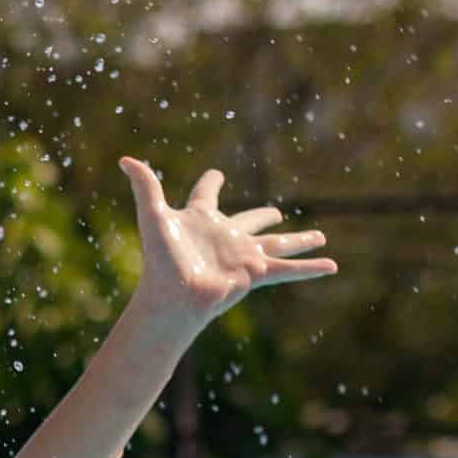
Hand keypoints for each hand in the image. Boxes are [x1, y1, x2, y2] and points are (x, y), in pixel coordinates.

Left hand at [119, 157, 335, 332]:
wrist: (172, 298)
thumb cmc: (160, 260)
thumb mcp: (154, 216)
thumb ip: (145, 185)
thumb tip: (125, 159)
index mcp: (200, 220)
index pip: (206, 195)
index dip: (210, 184)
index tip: (215, 174)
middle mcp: (224, 237)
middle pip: (248, 222)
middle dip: (260, 217)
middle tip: (274, 213)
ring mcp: (242, 256)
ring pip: (278, 244)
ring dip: (300, 241)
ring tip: (319, 236)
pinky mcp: (255, 273)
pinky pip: (288, 268)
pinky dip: (310, 268)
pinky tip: (332, 265)